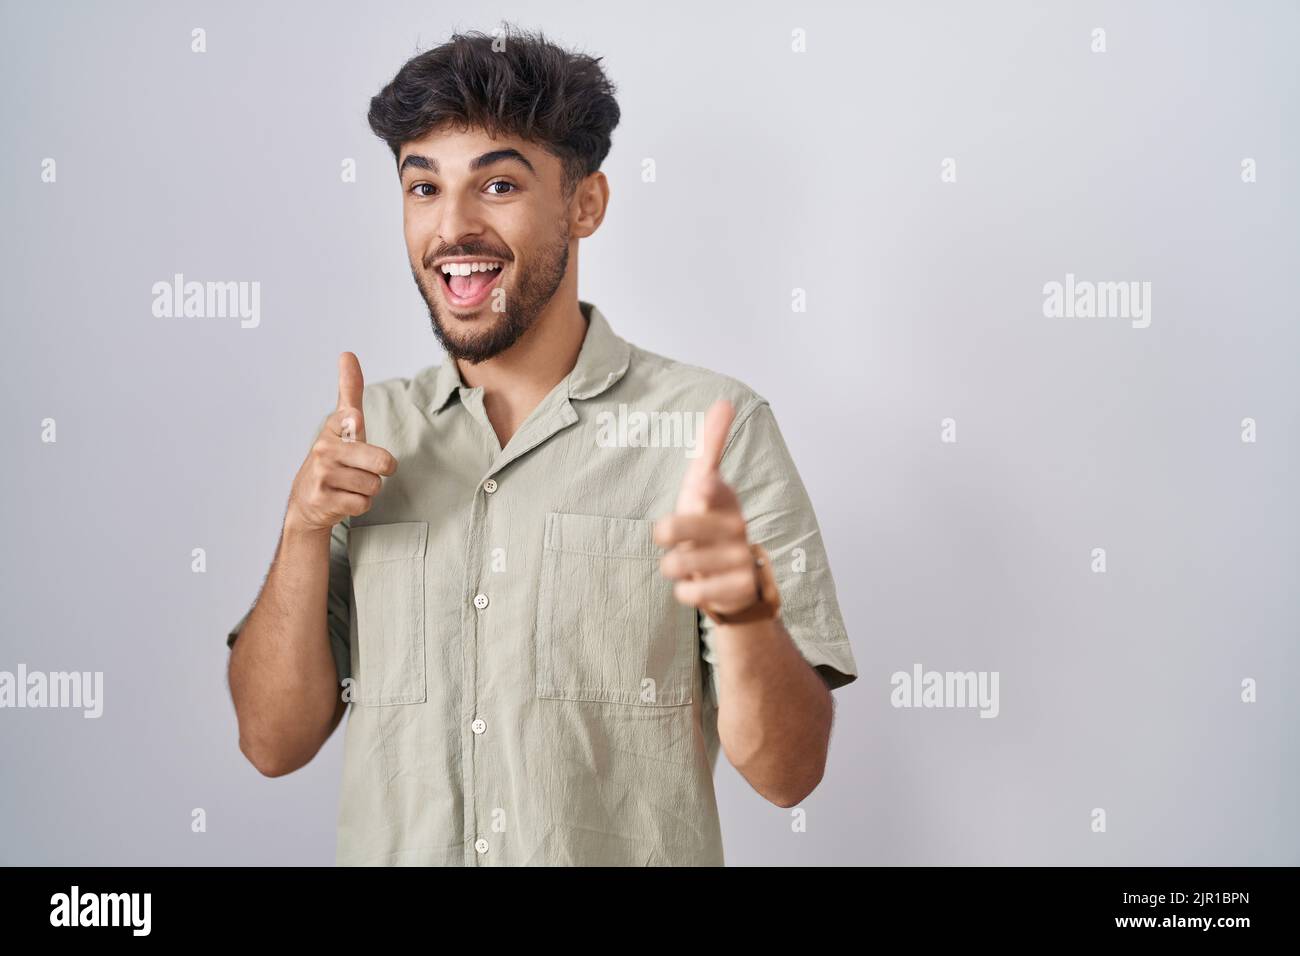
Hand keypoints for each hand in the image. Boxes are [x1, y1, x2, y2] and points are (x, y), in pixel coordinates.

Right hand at [285, 352, 398, 533]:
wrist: (307, 499)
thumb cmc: (334, 457)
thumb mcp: (342, 423)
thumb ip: (349, 390)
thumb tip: (347, 354)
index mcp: (333, 428)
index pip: (353, 419)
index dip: (356, 425)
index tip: (352, 423)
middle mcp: (324, 449)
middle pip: (382, 462)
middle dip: (381, 469)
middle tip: (364, 468)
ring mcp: (322, 475)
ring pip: (374, 485)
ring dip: (368, 488)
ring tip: (349, 484)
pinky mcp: (324, 500)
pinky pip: (364, 504)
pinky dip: (359, 504)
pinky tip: (343, 498)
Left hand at [654, 399, 760, 618]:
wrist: (738, 573)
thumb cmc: (710, 518)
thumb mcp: (706, 481)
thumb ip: (711, 444)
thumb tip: (725, 401)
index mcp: (725, 498)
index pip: (712, 489)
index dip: (704, 489)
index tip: (698, 487)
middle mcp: (736, 527)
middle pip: (683, 528)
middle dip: (668, 532)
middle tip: (664, 534)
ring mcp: (738, 559)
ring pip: (679, 564)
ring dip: (672, 565)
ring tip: (680, 562)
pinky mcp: (737, 589)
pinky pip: (690, 593)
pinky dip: (685, 592)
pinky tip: (694, 585)